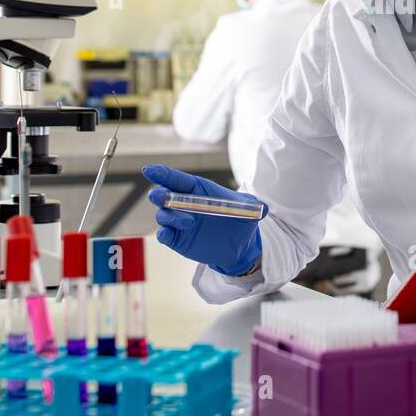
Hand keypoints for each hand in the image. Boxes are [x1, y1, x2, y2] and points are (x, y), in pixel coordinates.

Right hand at [143, 165, 263, 276]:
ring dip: (171, 217)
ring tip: (190, 222)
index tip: (149, 169)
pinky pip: (164, 235)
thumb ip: (255, 206)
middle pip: (163, 194)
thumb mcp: (250, 210)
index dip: (163, 173)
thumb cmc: (241, 219)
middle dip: (160, 193)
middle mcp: (184, 203)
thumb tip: (265, 208)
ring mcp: (179, 221)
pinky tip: (169, 234)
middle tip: (163, 196)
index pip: (177, 179)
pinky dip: (164, 234)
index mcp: (198, 189)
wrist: (239, 246)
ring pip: (163, 215)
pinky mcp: (177, 239)